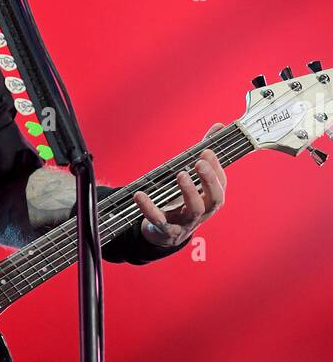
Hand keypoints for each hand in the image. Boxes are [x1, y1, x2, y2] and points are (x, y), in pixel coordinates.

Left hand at [133, 123, 227, 247]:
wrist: (165, 234)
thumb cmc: (183, 201)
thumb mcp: (195, 180)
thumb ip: (205, 155)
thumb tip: (218, 126)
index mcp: (210, 199)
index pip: (221, 185)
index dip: (217, 169)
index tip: (207, 150)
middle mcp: (202, 212)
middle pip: (213, 200)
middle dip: (208, 180)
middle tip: (199, 163)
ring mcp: (185, 223)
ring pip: (193, 211)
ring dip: (188, 192)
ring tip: (180, 175)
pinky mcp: (166, 231)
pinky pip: (158, 220)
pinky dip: (149, 208)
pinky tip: (139, 195)